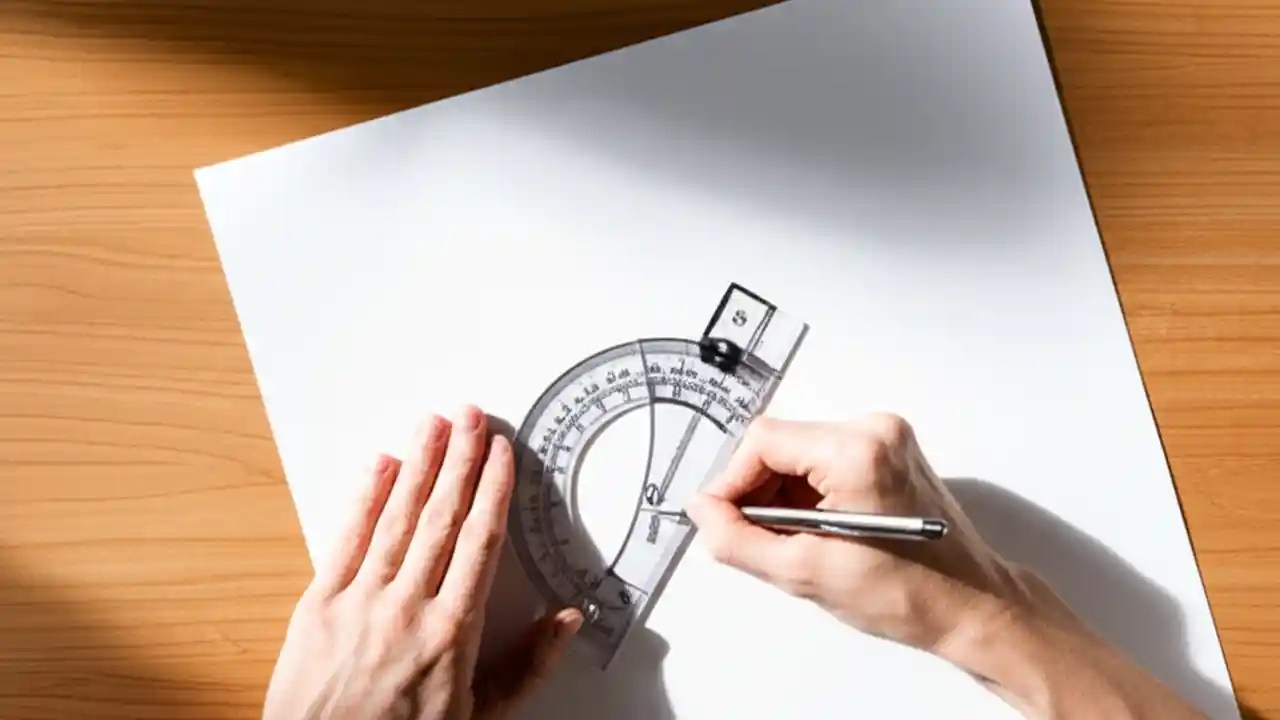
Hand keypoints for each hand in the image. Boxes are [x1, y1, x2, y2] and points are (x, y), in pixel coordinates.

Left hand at [264, 406, 582, 719]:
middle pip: (442, 517)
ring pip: (397, 517)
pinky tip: (380, 465)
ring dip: (418, 464)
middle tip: (472, 415)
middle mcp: (407, 606)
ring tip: (433, 424)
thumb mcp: (481, 716)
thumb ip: (527, 666)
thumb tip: (566, 621)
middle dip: (460, 460)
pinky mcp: (317, 605)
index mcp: (453, 631)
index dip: (493, 489)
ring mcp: (359, 601)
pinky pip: (346, 539)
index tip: (502, 453)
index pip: (480, 541)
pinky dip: (365, 498)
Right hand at [686, 414, 1203, 718]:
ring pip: (800, 451)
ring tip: (794, 541)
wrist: (972, 605)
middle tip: (756, 537)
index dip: (731, 481)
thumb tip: (704, 514)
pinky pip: (824, 459)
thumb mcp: (806, 572)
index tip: (720, 516)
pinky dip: (807, 493)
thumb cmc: (912, 593)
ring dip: (782, 494)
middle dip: (758, 490)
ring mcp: (886, 437)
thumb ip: (739, 540)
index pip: (764, 441)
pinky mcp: (889, 451)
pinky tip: (814, 530)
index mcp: (858, 451)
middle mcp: (875, 431)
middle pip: (781, 442)